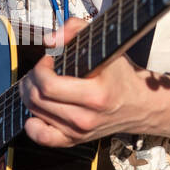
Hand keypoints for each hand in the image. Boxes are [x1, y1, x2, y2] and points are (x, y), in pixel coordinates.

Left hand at [18, 16, 149, 148]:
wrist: (140, 105)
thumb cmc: (122, 77)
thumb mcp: (105, 47)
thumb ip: (77, 30)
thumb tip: (51, 40)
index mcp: (95, 95)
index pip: (49, 86)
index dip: (40, 69)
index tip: (48, 60)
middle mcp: (86, 117)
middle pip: (38, 100)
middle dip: (31, 79)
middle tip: (41, 70)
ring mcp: (79, 131)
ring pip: (35, 114)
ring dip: (30, 95)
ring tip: (39, 84)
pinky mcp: (75, 140)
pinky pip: (43, 138)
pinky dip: (32, 125)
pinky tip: (36, 112)